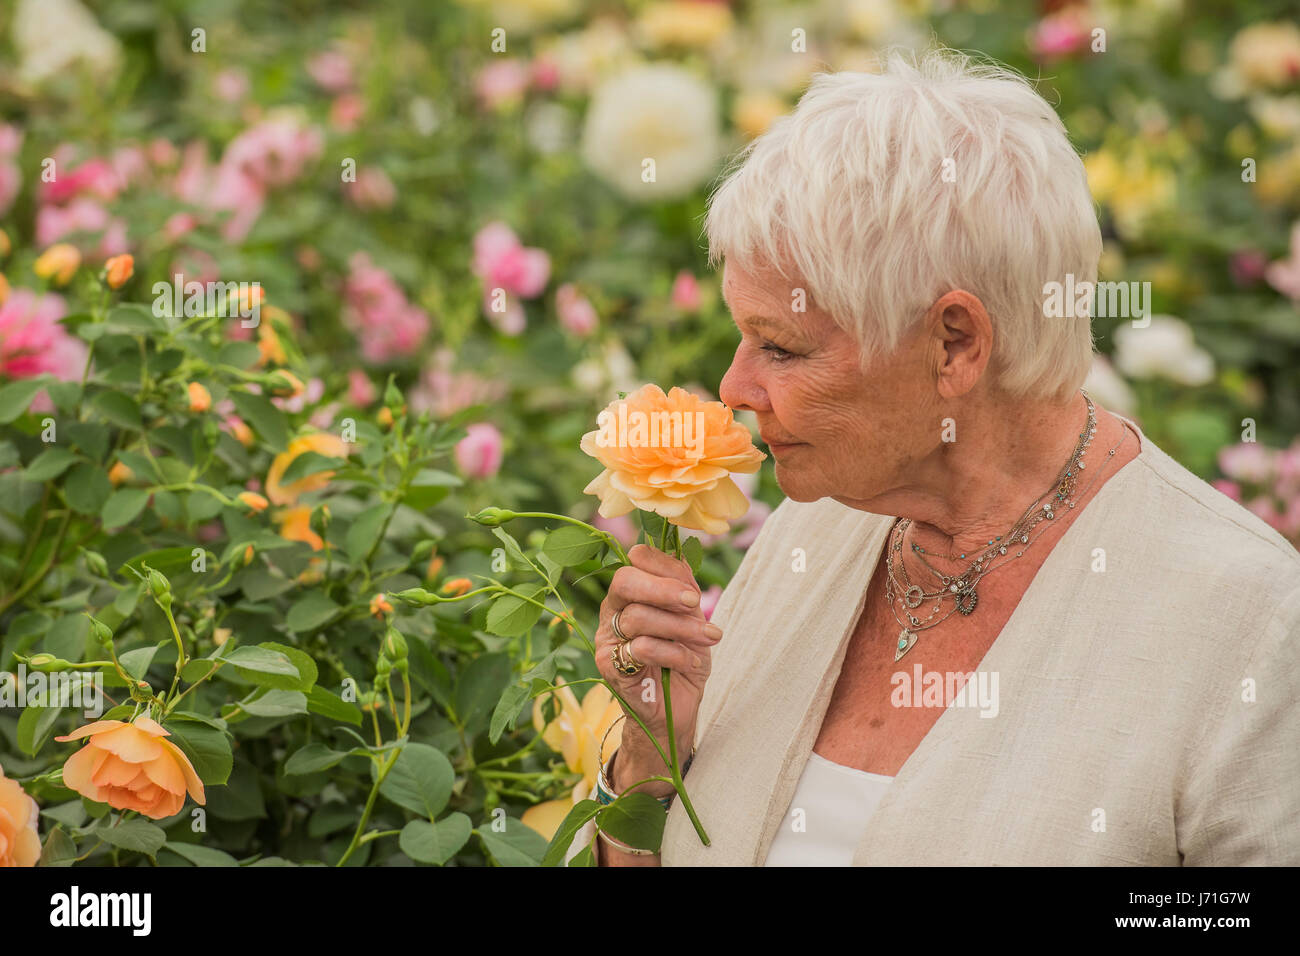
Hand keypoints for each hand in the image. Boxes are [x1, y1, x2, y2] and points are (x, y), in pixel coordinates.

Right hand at [594, 543, 720, 786]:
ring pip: (639, 616)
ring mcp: (607, 639)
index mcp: (630, 593)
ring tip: (708, 638)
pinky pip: (641, 648)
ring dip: (681, 626)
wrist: (676, 709)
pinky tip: (690, 661)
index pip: (636, 561)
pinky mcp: (610, 666)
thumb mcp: (691, 617)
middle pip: (625, 581)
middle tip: (694, 602)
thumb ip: (683, 586)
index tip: (693, 588)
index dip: (665, 568)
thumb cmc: (682, 659)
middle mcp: (612, 611)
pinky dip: (674, 653)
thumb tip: (678, 552)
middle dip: (664, 589)